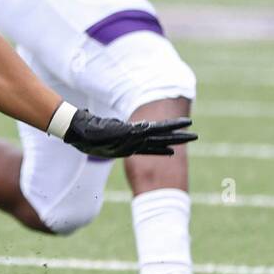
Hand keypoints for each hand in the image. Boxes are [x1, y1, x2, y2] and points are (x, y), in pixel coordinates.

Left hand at [60, 107, 196, 158]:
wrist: (78, 133)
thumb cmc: (87, 134)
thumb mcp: (102, 133)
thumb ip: (108, 131)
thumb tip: (100, 122)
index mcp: (128, 145)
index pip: (150, 147)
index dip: (162, 149)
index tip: (173, 151)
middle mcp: (133, 143)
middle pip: (159, 141)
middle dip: (177, 139)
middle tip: (194, 136)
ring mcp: (132, 139)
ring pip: (158, 136)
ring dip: (174, 134)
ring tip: (190, 133)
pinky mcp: (128, 133)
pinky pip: (148, 132)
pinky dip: (161, 130)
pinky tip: (171, 128)